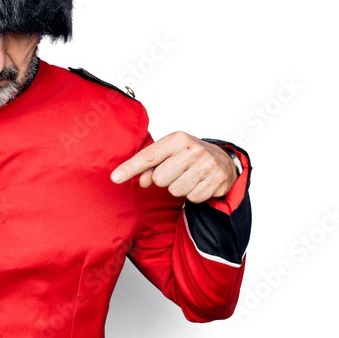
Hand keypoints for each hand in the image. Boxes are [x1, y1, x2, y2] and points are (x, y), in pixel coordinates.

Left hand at [110, 132, 237, 202]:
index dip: (130, 168)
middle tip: (176, 171)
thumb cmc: (189, 155)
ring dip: (178, 188)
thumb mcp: (170, 153)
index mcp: (178, 139)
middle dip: (163, 180)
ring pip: (175, 190)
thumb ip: (151, 165)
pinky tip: (198, 183)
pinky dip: (192, 194)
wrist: (223, 160)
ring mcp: (206, 166)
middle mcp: (193, 150)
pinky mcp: (215, 182)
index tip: (115, 178)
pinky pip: (191, 198)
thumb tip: (141, 181)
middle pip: (160, 179)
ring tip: (188, 177)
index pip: (149, 156)